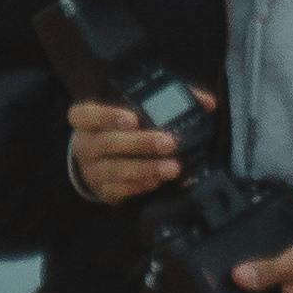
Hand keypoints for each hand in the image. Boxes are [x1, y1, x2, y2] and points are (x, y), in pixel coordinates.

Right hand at [69, 91, 205, 204]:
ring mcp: (92, 170)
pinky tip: (158, 181)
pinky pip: (121, 189)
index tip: (132, 118)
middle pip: (107, 143)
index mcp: (86, 120)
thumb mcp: (135, 110)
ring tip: (173, 168)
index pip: (84, 114)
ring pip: (116, 169)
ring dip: (147, 168)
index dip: (106, 116)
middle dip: (140, 143)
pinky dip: (141, 185)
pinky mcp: (103, 190)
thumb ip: (169, 102)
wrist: (100, 162)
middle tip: (169, 143)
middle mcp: (84, 144)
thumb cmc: (122, 130)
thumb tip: (208, 103)